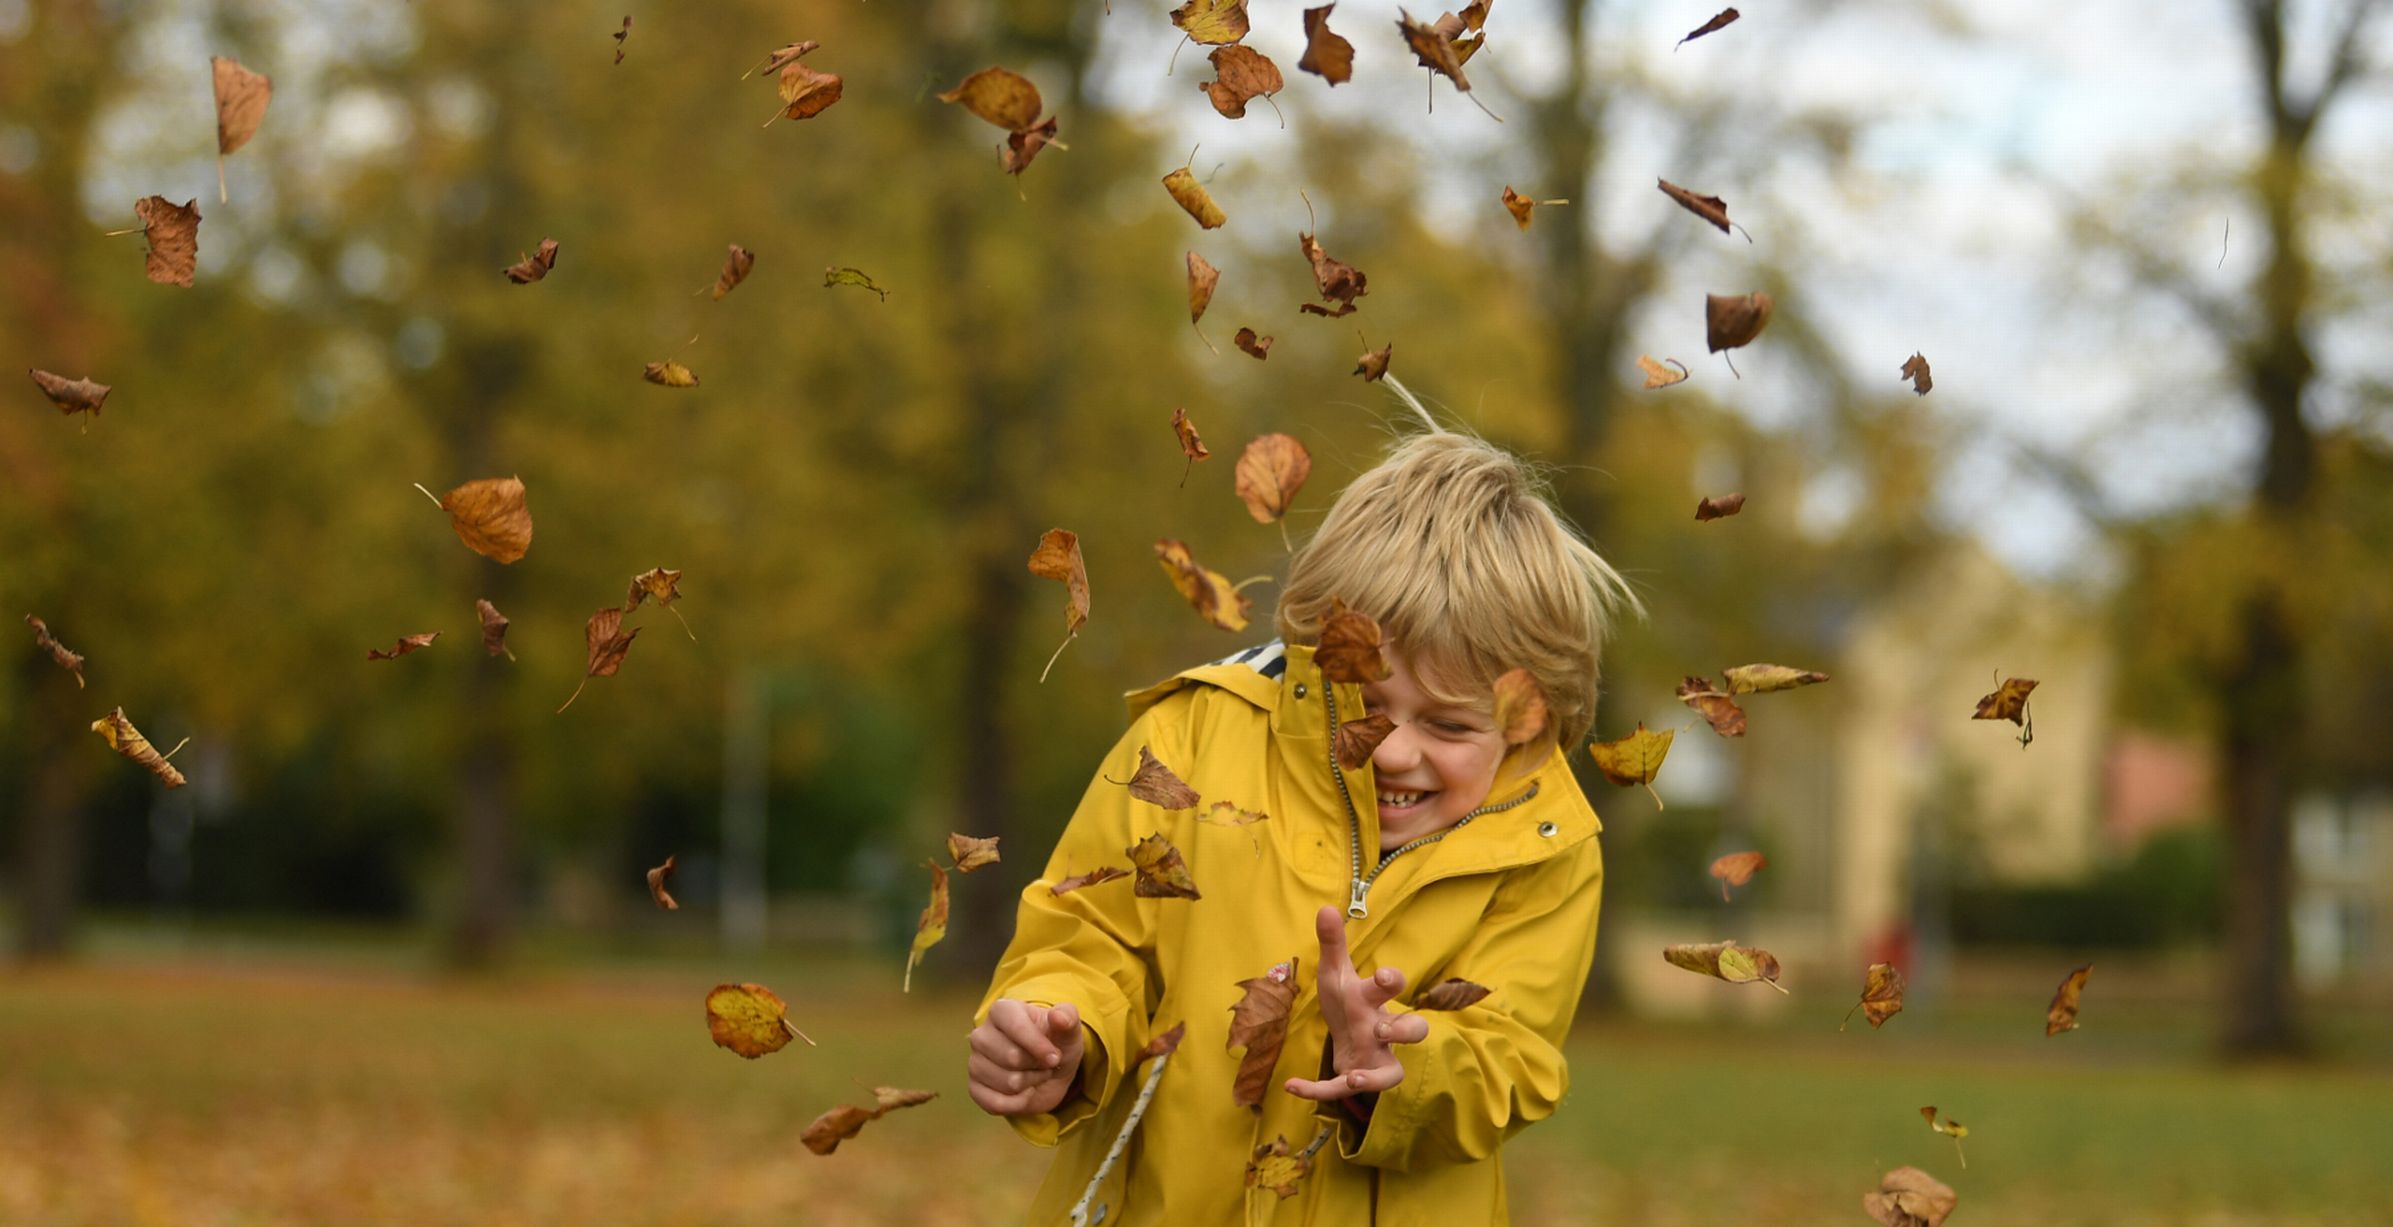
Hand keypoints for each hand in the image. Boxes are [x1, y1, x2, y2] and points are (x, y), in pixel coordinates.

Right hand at [967, 999, 1086, 1116]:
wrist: (1049, 1070)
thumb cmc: (1056, 1043)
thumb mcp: (1068, 1030)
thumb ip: (1068, 1018)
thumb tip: (1058, 1016)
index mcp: (1002, 1011)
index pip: (1016, 1027)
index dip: (1040, 1046)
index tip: (1056, 1057)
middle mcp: (981, 1035)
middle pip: (1012, 1058)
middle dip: (1038, 1066)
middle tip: (1044, 1063)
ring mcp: (974, 1062)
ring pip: (1008, 1083)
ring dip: (1031, 1083)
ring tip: (1034, 1073)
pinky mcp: (975, 1088)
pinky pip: (996, 1103)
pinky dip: (1018, 1103)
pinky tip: (1024, 1092)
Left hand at [1283, 905, 1428, 1101]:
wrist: (1347, 1037)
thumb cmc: (1347, 1001)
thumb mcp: (1336, 972)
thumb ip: (1332, 944)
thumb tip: (1326, 908)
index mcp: (1375, 999)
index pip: (1395, 985)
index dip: (1392, 980)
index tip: (1382, 976)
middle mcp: (1384, 1029)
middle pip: (1414, 1030)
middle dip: (1403, 1029)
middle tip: (1381, 1026)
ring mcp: (1378, 1057)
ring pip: (1394, 1073)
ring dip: (1376, 1077)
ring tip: (1355, 1079)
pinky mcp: (1361, 1077)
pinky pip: (1346, 1089)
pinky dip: (1319, 1091)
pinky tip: (1292, 1086)